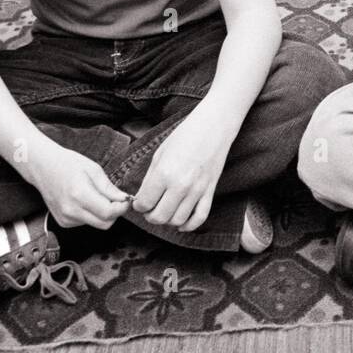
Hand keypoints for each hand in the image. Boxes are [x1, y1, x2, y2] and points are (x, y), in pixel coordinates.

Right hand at [29, 143, 131, 229]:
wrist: (43, 167)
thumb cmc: (67, 164)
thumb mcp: (93, 169)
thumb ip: (109, 187)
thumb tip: (124, 199)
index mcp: (79, 195)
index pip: (108, 213)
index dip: (122, 208)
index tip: (127, 200)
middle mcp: (71, 211)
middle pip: (104, 223)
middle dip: (115, 213)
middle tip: (116, 198)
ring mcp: (65, 218)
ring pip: (96, 224)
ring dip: (102, 213)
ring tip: (96, 195)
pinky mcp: (63, 222)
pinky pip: (85, 222)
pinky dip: (91, 214)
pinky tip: (85, 200)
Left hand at [132, 106, 232, 233]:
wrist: (213, 126)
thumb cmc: (185, 135)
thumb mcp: (160, 153)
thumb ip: (150, 179)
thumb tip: (142, 198)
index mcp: (164, 173)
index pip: (144, 203)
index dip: (139, 205)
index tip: (140, 201)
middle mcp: (180, 185)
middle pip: (159, 217)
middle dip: (151, 216)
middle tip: (150, 208)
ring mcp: (197, 190)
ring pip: (178, 220)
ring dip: (168, 220)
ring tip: (166, 210)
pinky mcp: (210, 191)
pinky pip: (200, 218)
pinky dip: (189, 225)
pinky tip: (181, 223)